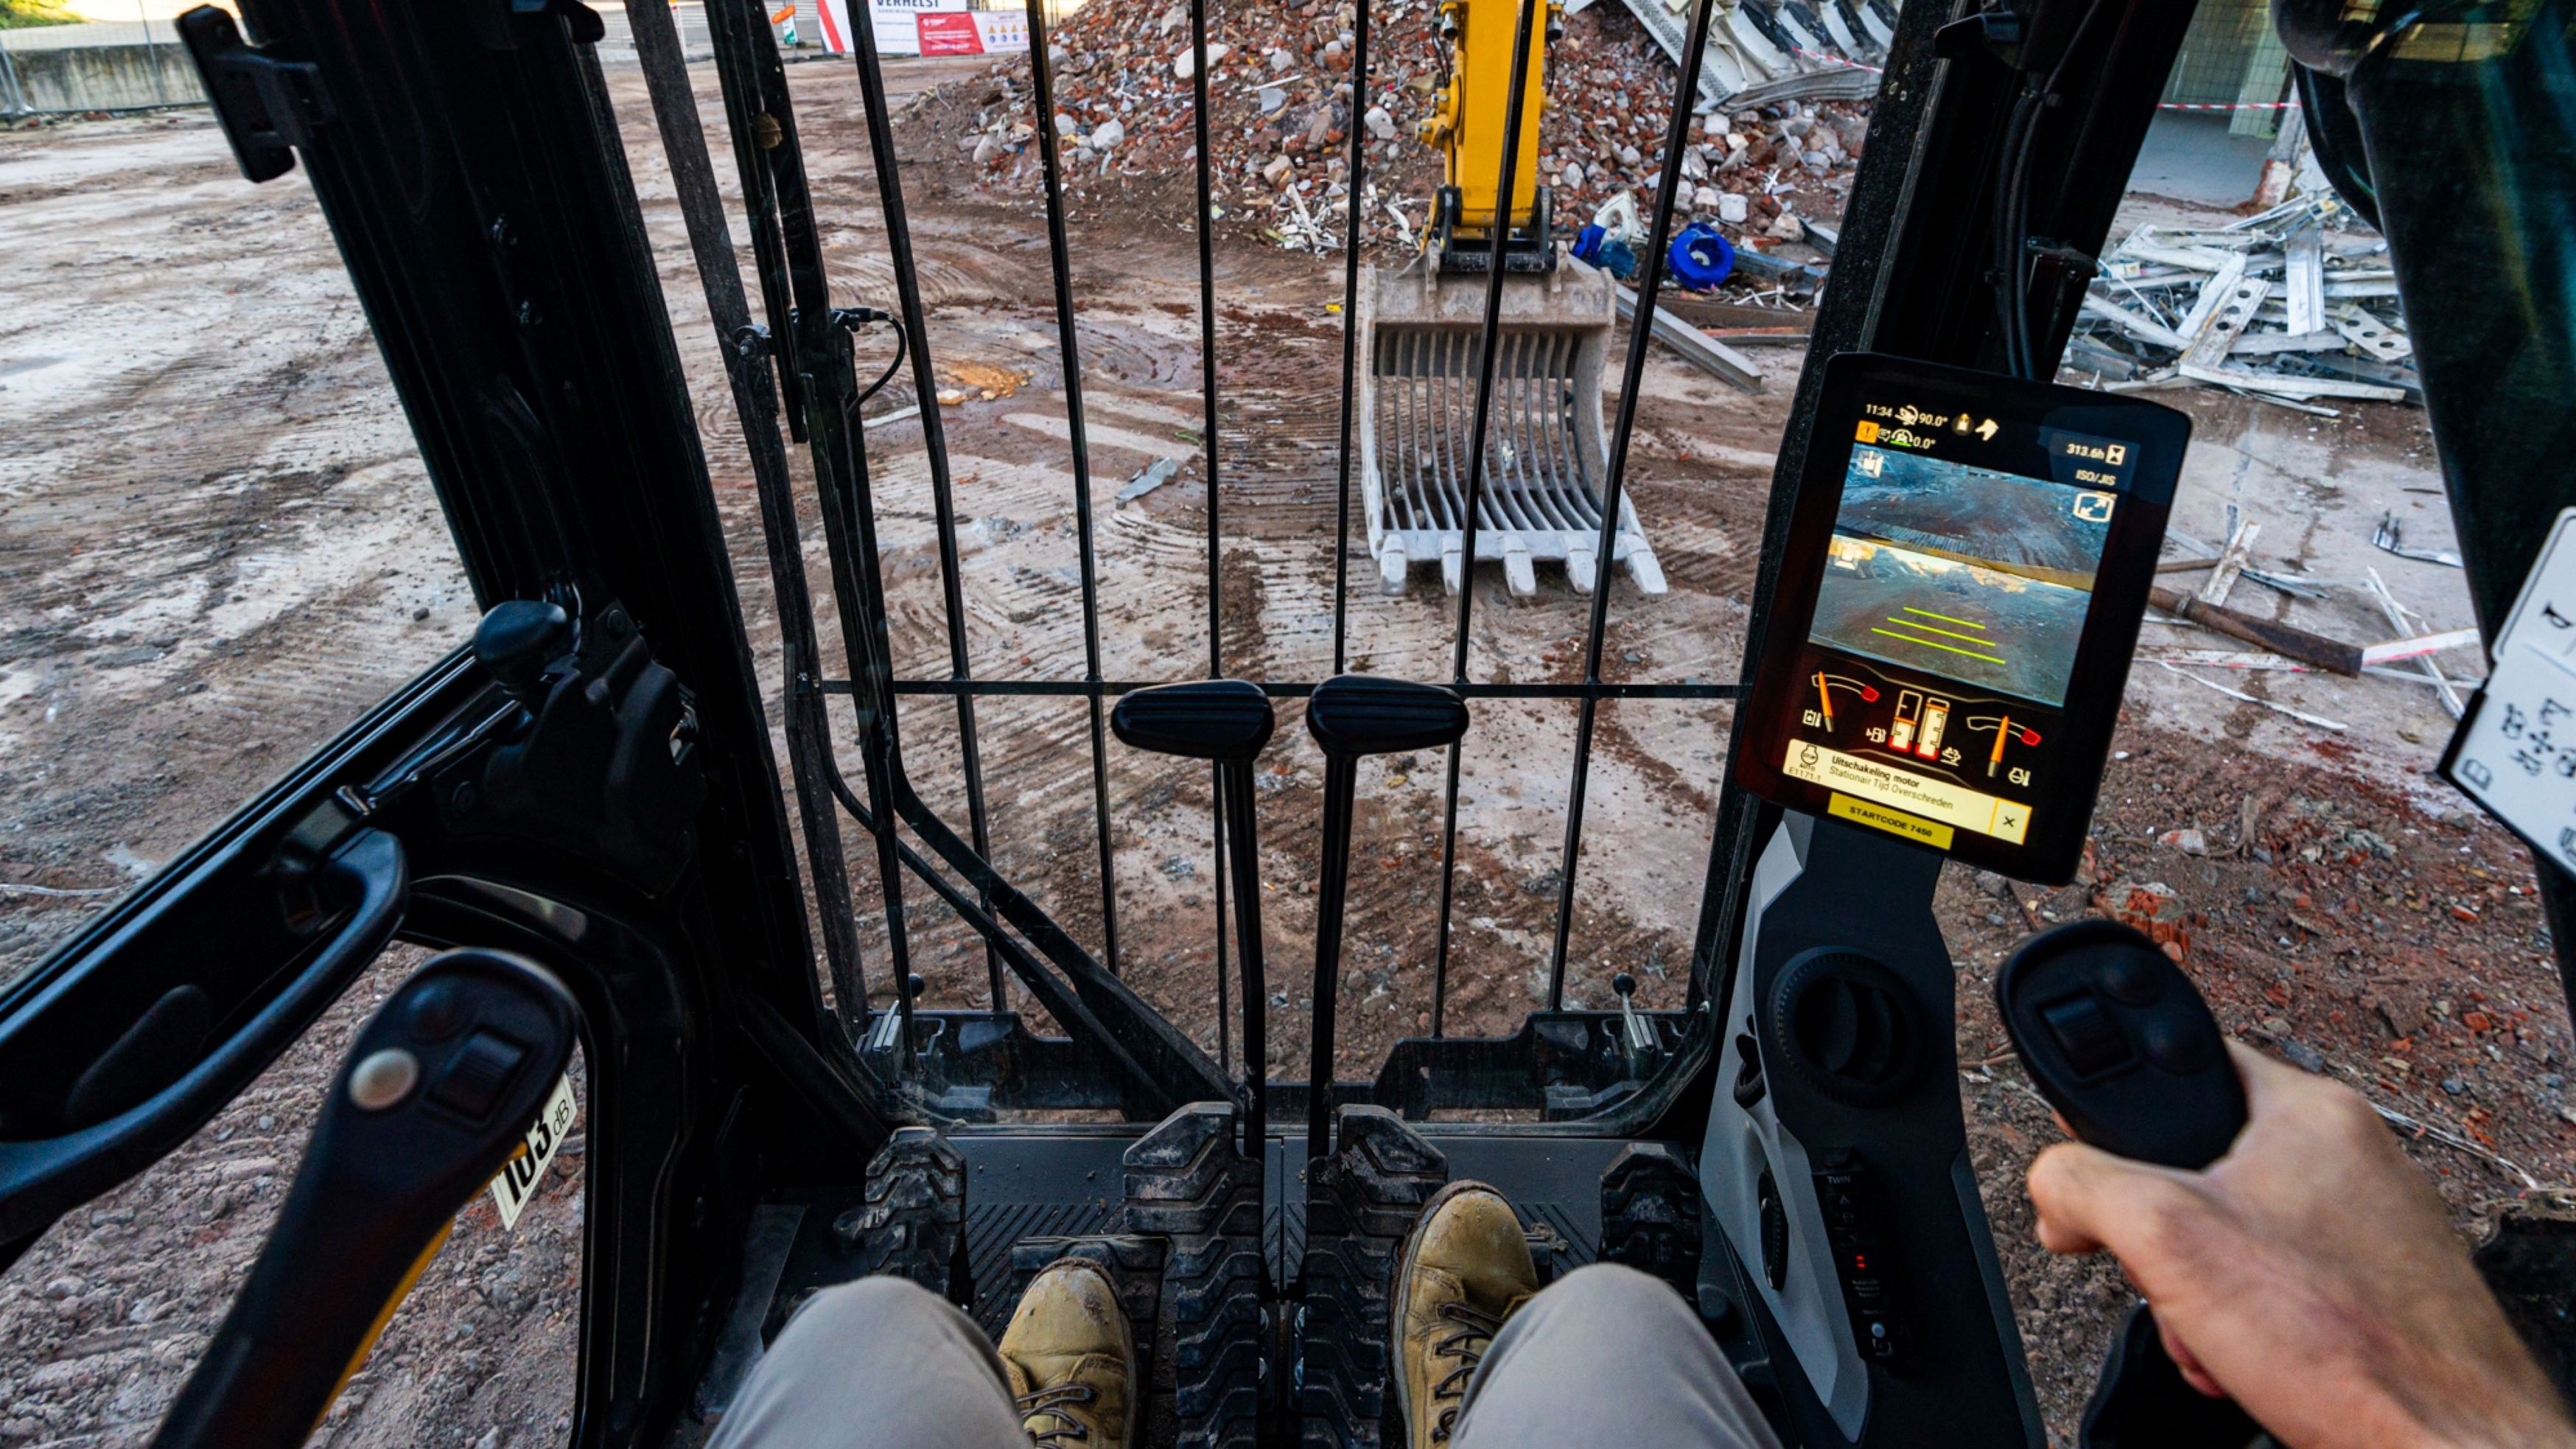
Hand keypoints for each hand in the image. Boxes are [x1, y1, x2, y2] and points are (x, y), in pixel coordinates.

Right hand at [2027, 1041, 2575, 1448]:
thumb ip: (2085, 1183)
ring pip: (2237, 1239)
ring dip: (2201, 1295)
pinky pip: (2280, 1289)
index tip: (2098, 1160)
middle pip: (2202, 1167)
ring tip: (2214, 1334)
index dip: (2121, 1111)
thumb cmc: (2346, 1340)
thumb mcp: (2166, 1236)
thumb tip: (2053, 1184)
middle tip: (2166, 1278)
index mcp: (2309, 1112)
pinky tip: (2248, 1361)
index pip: (2186, 1064)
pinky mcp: (2377, 1288)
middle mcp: (2350, 1158)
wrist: (2439, 1445)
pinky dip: (2249, 1328)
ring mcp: (2370, 1226)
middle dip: (2164, 1240)